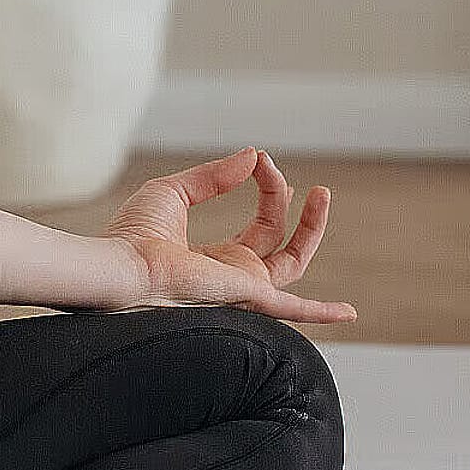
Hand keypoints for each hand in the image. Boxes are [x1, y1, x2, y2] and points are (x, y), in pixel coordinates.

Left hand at [105, 148, 356, 322]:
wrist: (121, 264)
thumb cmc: (132, 236)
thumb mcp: (175, 192)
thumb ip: (213, 176)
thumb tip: (252, 156)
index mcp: (216, 258)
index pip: (261, 225)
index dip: (268, 190)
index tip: (260, 161)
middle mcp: (232, 277)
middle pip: (279, 240)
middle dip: (288, 203)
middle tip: (288, 174)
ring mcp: (241, 289)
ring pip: (293, 263)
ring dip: (311, 229)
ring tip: (322, 193)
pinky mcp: (245, 296)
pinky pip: (290, 308)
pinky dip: (320, 312)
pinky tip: (348, 313)